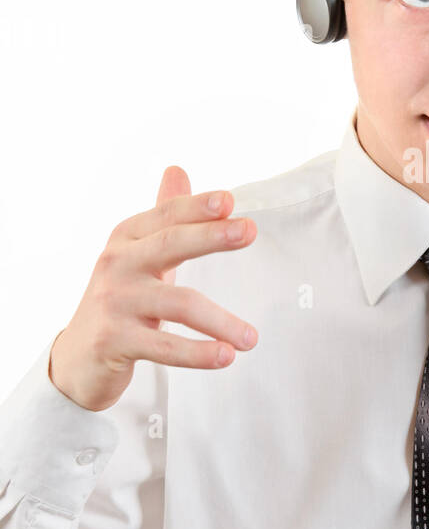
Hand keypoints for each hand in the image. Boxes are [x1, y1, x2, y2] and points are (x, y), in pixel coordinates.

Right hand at [49, 166, 258, 411]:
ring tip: (251, 338)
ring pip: (178, 303)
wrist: (78, 358)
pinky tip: (226, 356)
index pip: (166, 216)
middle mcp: (117, 264)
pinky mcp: (114, 340)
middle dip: (210, 236)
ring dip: (220, 321)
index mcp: (127, 239)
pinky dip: (198, 353)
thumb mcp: (139, 255)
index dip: (196, 207)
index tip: (230, 201)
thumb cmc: (121, 299)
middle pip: (170, 244)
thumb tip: (178, 169)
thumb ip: (164, 218)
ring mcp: (114, 302)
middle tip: (249, 231)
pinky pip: (165, 346)